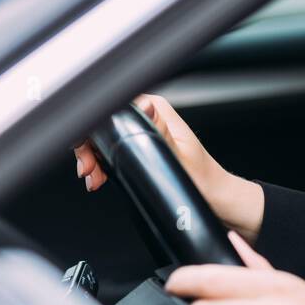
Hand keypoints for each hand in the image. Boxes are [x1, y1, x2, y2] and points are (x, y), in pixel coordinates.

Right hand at [74, 93, 264, 241]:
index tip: (91, 154)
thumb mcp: (177, 156)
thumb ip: (160, 131)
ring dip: (94, 158)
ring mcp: (145, 132)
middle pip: (104, 122)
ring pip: (105, 137)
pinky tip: (100, 177)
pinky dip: (102, 164)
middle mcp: (150, 118)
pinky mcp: (142, 147)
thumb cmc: (202, 180)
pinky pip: (113, 149)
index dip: (95, 127)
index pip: (114, 105)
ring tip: (94, 179)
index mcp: (158, 112)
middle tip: (89, 171)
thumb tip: (145, 107)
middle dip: (90, 147)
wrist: (215, 198)